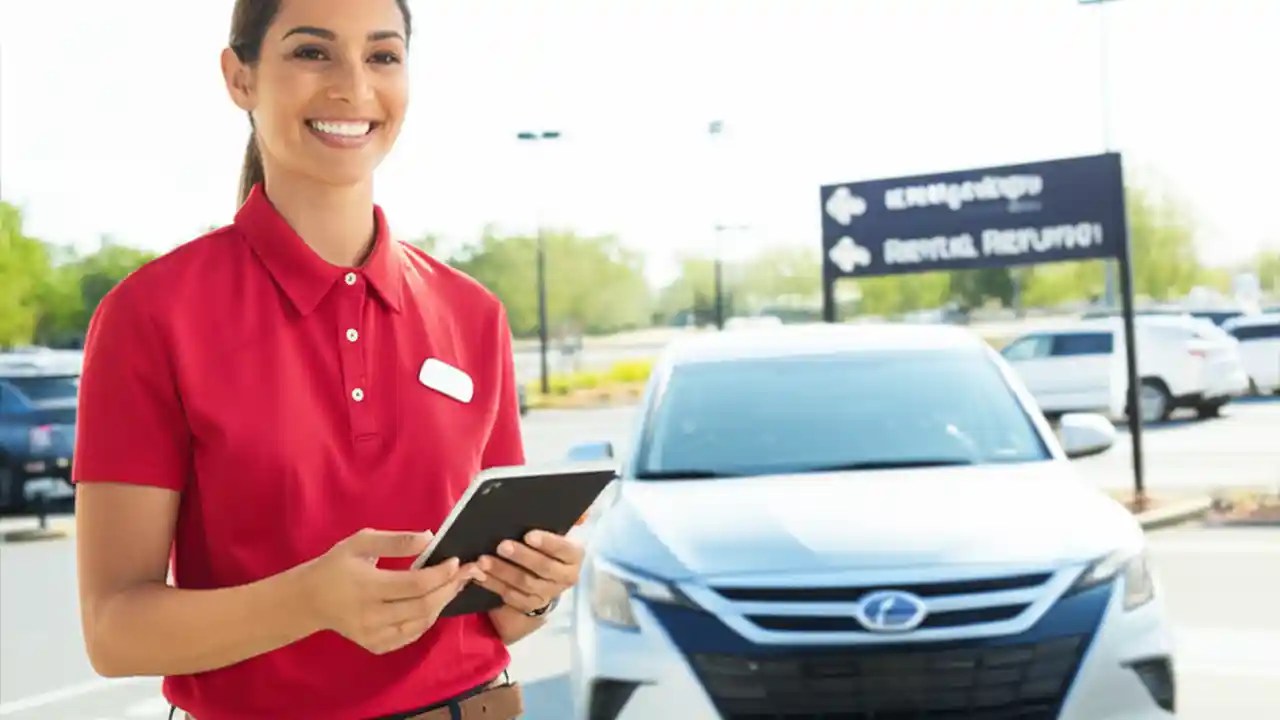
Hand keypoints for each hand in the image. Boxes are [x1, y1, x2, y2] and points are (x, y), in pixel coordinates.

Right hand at [298, 528, 483, 654]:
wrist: (310, 600)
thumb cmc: (337, 565)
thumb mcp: (361, 542)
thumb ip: (396, 540)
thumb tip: (430, 537)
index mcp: (368, 586)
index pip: (415, 584)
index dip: (441, 574)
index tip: (456, 561)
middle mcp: (372, 615)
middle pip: (424, 607)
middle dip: (450, 589)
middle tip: (468, 573)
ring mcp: (374, 635)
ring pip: (421, 623)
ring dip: (443, 604)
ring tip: (456, 585)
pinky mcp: (376, 646)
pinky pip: (411, 635)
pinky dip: (428, 619)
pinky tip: (435, 603)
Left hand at [476, 530, 582, 613]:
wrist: (543, 579)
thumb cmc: (546, 548)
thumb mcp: (556, 532)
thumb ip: (568, 520)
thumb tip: (583, 513)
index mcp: (573, 557)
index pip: (564, 550)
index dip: (548, 543)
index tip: (529, 535)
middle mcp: (564, 578)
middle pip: (543, 568)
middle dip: (521, 556)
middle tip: (501, 546)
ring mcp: (547, 594)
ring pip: (524, 584)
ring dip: (502, 571)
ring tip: (483, 560)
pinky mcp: (529, 607)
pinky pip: (510, 596)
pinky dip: (493, 584)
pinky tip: (478, 575)